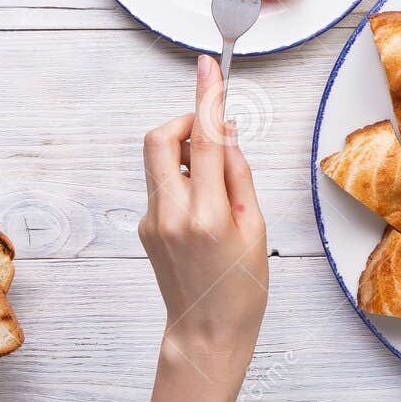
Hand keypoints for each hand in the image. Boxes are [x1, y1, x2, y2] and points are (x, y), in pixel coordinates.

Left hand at [131, 55, 267, 401]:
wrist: (206, 334)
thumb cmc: (241, 288)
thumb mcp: (255, 228)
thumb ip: (239, 175)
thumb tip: (228, 133)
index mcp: (206, 213)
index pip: (206, 138)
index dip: (208, 96)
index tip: (208, 67)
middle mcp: (171, 213)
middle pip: (161, 137)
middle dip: (184, 119)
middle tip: (211, 129)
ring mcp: (152, 220)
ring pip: (160, 160)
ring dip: (186, 151)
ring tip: (217, 181)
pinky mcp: (145, 227)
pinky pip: (162, 184)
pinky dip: (183, 178)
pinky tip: (206, 207)